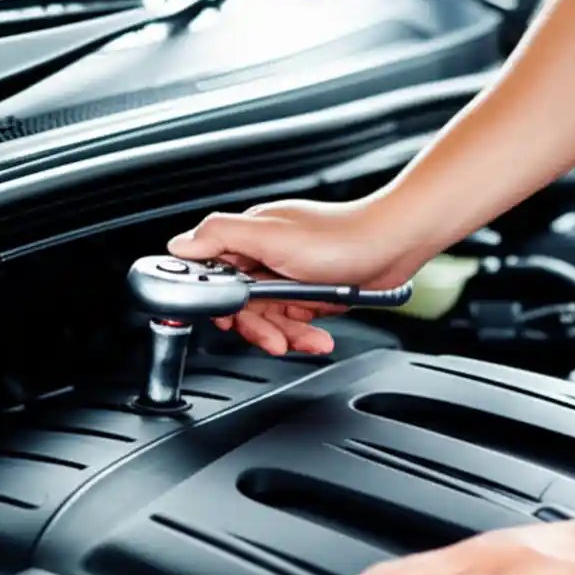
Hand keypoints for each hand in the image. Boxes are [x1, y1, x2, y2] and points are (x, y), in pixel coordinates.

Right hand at [166, 196, 423, 355]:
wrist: (395, 246)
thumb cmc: (342, 236)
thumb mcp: (272, 235)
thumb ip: (221, 237)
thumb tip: (180, 245)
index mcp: (247, 237)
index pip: (209, 272)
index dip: (213, 299)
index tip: (224, 317)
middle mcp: (263, 254)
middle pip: (238, 303)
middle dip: (256, 325)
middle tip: (272, 336)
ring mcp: (286, 274)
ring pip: (268, 317)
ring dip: (286, 333)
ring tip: (307, 339)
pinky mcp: (308, 292)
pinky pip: (293, 321)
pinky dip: (305, 332)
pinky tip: (319, 335)